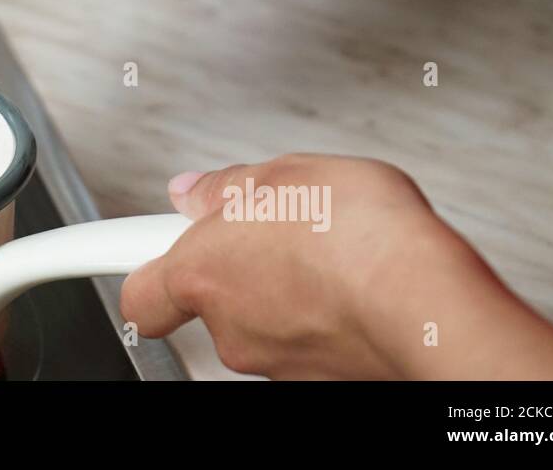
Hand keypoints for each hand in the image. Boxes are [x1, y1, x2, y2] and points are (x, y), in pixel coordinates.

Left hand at [121, 154, 552, 379]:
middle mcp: (230, 327)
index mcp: (201, 272)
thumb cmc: (361, 239)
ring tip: (324, 247)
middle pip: (205, 297)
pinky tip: (352, 282)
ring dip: (278, 284)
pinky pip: (304, 335)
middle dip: (230, 261)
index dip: (133, 263)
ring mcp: (276, 361)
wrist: (431, 305)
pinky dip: (318, 311)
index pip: (137, 286)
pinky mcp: (321, 376)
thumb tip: (199, 191)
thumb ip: (229, 187)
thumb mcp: (285, 175)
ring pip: (259, 316)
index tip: (121, 246)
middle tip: (265, 223)